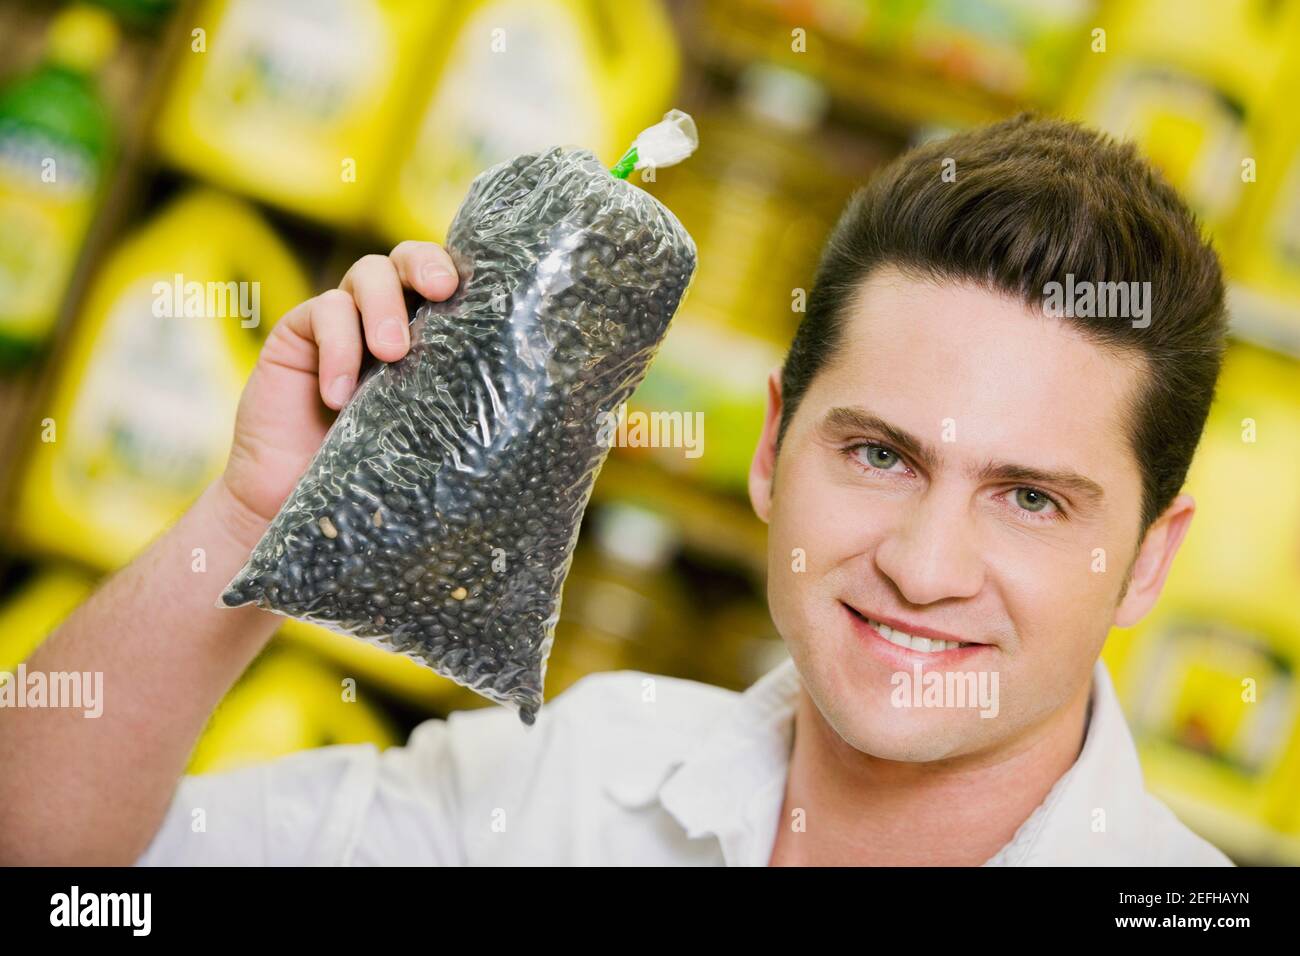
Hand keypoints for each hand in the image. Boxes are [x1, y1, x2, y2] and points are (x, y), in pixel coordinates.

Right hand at [219, 241, 459, 531]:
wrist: (294, 498)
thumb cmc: (374, 470)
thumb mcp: (426, 432)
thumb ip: (456, 400)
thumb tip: (531, 403)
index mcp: (428, 332)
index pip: (448, 280)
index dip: (460, 271)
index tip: (470, 290)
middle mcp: (386, 315)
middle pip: (406, 259)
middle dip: (424, 265)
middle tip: (440, 292)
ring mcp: (342, 319)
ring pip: (366, 274)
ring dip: (383, 306)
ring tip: (391, 354)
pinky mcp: (298, 333)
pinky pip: (322, 313)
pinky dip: (337, 347)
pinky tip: (340, 395)